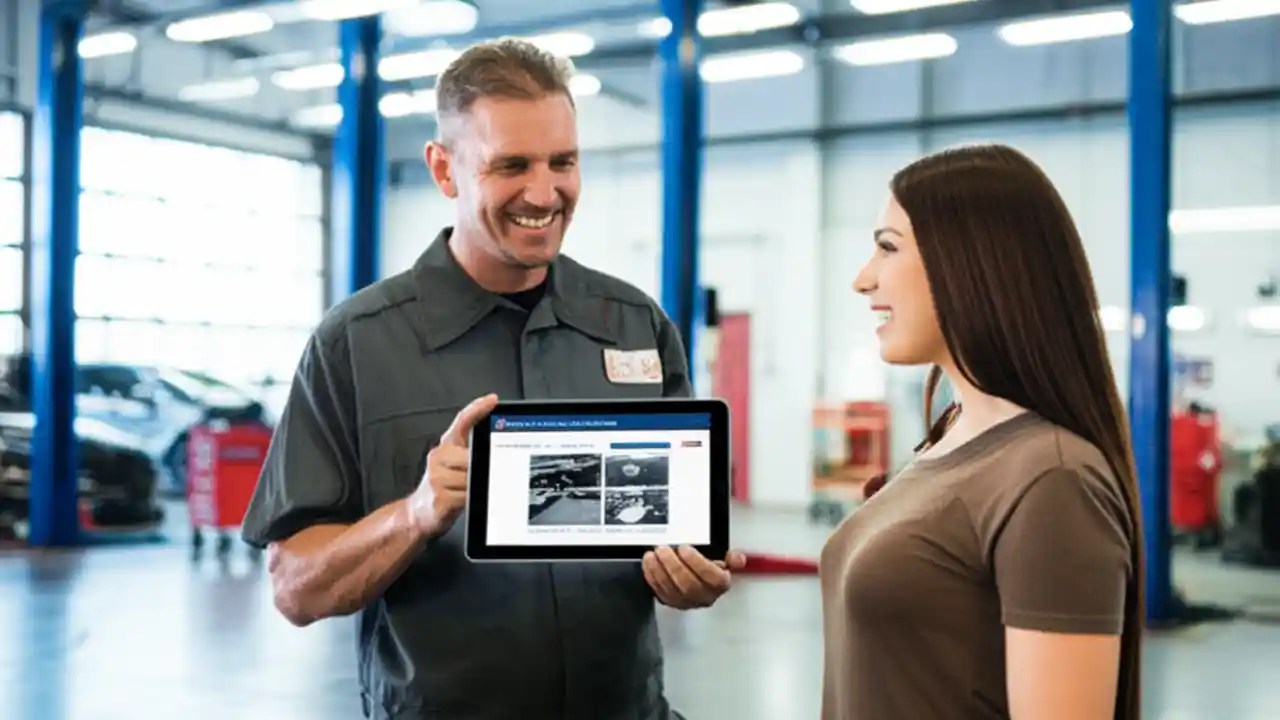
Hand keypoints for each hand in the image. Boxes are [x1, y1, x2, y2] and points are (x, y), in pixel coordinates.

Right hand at [408, 393, 498, 539]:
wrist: (418, 514)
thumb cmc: (444, 488)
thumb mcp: (456, 466)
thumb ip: (472, 454)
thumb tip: (498, 447)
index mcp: (446, 446)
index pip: (462, 422)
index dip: (477, 409)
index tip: (492, 400)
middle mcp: (439, 457)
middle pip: (471, 456)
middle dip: (481, 466)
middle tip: (484, 474)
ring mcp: (436, 477)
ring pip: (470, 477)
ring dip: (477, 485)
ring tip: (471, 490)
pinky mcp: (438, 497)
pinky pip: (465, 495)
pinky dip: (471, 498)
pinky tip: (467, 499)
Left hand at [642, 545, 747, 609]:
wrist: (698, 582)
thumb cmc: (710, 571)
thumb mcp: (724, 562)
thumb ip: (732, 559)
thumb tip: (738, 558)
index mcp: (719, 585)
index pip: (712, 578)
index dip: (697, 563)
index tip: (684, 548)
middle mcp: (704, 596)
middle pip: (689, 585)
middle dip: (673, 565)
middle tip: (664, 549)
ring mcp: (686, 602)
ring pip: (672, 590)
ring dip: (659, 570)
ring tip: (654, 554)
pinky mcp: (670, 603)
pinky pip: (659, 592)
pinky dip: (652, 576)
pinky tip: (649, 564)